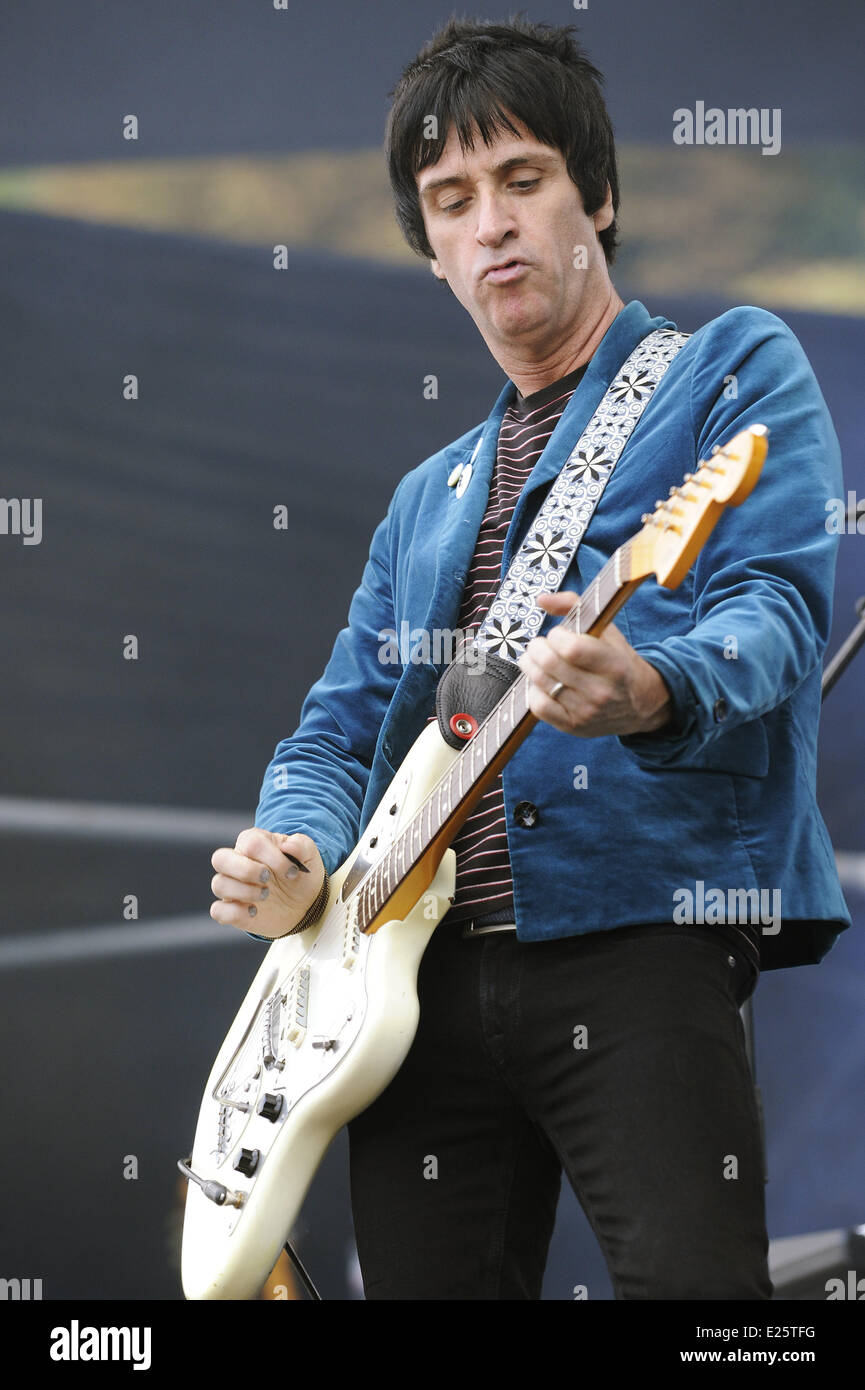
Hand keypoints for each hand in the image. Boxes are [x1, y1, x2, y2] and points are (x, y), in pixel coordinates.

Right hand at [210, 828, 325, 938]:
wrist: (304, 903)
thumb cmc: (300, 874)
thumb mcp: (309, 856)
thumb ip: (301, 845)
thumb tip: (288, 845)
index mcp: (254, 842)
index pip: (251, 843)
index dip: (273, 858)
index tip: (293, 872)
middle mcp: (237, 862)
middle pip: (220, 859)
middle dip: (245, 870)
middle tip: (268, 878)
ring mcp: (232, 887)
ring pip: (218, 885)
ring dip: (244, 891)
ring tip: (266, 895)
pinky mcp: (232, 909)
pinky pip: (218, 910)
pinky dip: (233, 912)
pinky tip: (253, 911)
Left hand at [516, 590, 672, 736]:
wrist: (640, 703)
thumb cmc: (618, 661)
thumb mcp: (607, 630)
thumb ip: (575, 606)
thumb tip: (541, 599)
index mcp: (614, 665)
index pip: (572, 649)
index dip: (556, 636)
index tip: (558, 634)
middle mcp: (601, 691)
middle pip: (551, 665)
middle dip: (537, 648)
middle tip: (538, 645)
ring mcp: (586, 712)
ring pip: (541, 684)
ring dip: (530, 666)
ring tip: (534, 659)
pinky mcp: (573, 726)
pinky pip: (539, 706)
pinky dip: (533, 690)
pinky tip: (540, 682)